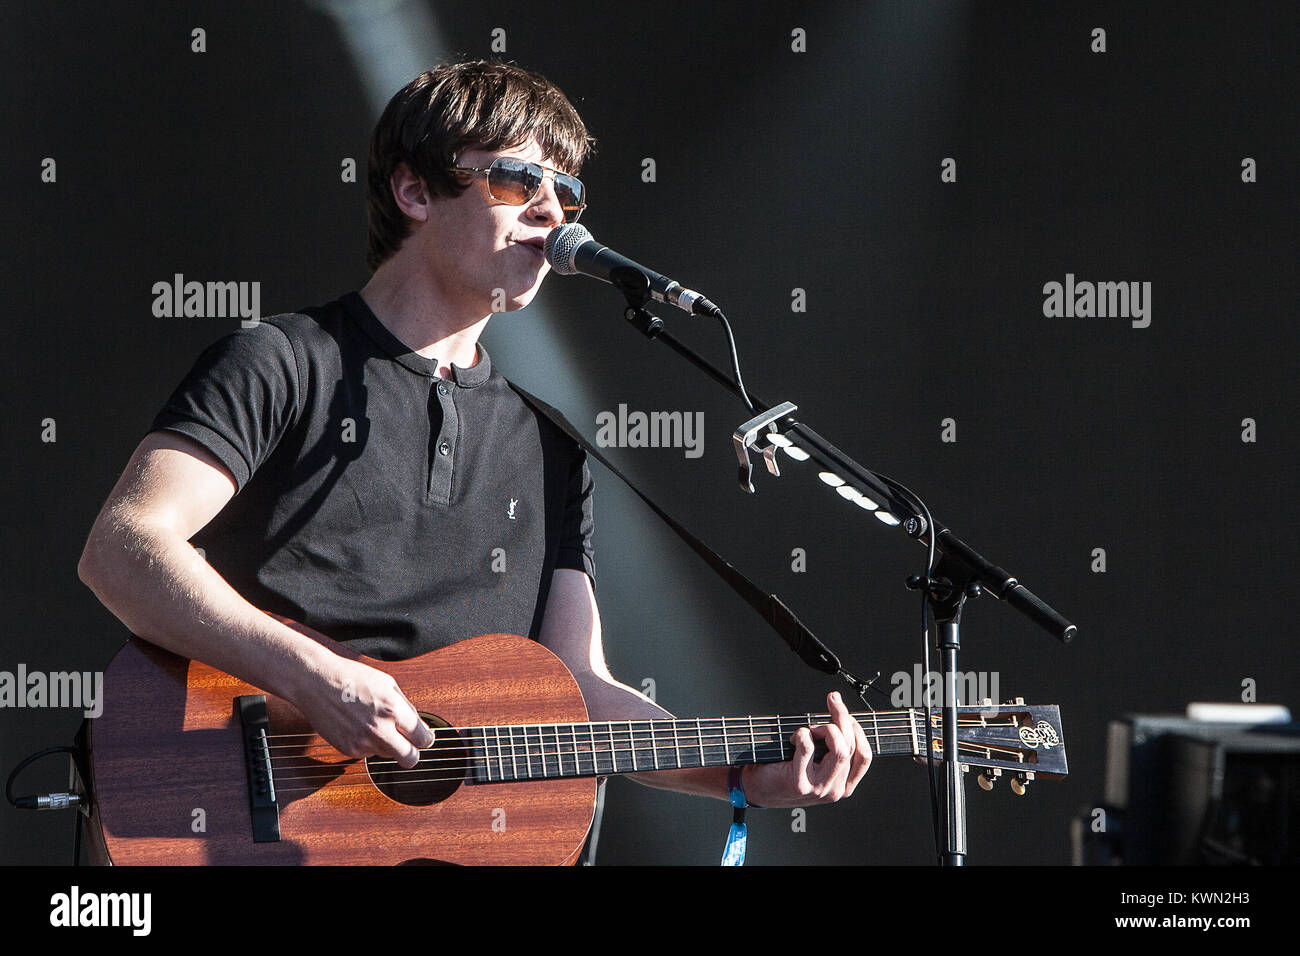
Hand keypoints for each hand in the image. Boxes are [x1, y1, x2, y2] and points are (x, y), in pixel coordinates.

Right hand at [292, 654, 435, 767]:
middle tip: (409, 744)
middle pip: (409, 758)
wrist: (316, 682)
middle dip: (412, 752)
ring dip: (387, 745)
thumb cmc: (351, 677)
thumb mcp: (387, 683)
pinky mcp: (348, 749)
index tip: (424, 738)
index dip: (426, 739)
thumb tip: (418, 726)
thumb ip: (405, 707)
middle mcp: (379, 729)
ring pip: (387, 755)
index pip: (421, 738)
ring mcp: (362, 742)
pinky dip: (368, 744)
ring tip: (374, 723)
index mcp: (392, 709)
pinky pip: (367, 753)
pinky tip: (359, 726)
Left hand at [742, 691, 870, 807]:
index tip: (847, 714)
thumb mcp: (818, 762)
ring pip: (838, 748)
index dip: (858, 730)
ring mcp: (818, 789)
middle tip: (832, 702)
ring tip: (810, 729)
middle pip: (850, 746)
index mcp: (844, 786)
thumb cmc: (787, 769)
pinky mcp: (799, 783)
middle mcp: (834, 790)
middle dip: (842, 718)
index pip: (864, 756)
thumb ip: (832, 746)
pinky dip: (802, 734)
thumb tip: (840, 711)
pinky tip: (793, 738)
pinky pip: (808, 747)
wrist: (757, 788)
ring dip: (825, 728)